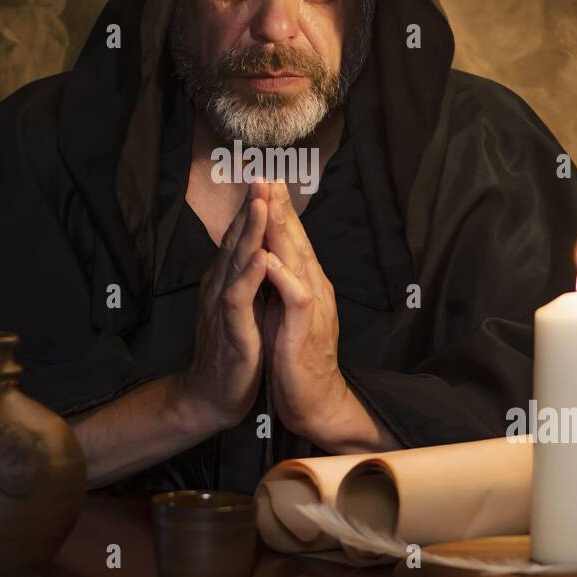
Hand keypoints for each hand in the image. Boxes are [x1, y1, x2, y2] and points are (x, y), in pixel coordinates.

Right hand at [178, 181, 270, 431]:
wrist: (212, 395)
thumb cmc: (231, 351)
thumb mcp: (240, 307)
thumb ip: (244, 277)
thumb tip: (255, 247)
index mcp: (225, 280)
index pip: (240, 237)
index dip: (253, 208)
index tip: (268, 178)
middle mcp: (220, 286)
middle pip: (235, 239)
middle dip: (250, 207)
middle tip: (263, 174)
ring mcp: (223, 306)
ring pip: (235, 261)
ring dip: (248, 232)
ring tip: (261, 203)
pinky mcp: (230, 330)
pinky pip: (238, 298)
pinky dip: (248, 275)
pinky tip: (259, 257)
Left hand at [259, 181, 346, 438]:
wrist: (313, 400)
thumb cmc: (294, 356)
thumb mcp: (281, 311)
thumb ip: (277, 283)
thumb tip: (264, 255)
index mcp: (304, 281)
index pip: (290, 238)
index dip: (277, 209)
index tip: (263, 180)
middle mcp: (312, 286)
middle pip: (295, 239)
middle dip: (279, 207)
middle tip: (265, 176)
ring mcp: (312, 306)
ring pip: (297, 259)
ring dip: (281, 229)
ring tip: (266, 201)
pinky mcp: (305, 328)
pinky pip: (295, 296)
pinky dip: (281, 276)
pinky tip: (267, 258)